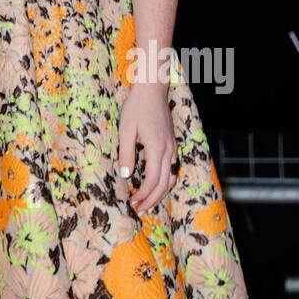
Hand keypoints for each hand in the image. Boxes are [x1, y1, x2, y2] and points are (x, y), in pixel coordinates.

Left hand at [118, 84, 176, 214]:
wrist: (153, 89)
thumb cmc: (136, 107)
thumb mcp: (125, 129)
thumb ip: (126, 153)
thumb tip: (125, 175)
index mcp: (157, 148)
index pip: (153, 180)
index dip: (143, 195)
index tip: (132, 202)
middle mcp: (168, 150)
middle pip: (164, 184)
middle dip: (151, 200)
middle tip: (138, 209)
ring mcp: (172, 147)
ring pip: (171, 178)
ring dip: (160, 193)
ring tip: (146, 202)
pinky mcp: (172, 144)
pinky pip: (172, 169)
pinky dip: (165, 182)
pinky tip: (155, 186)